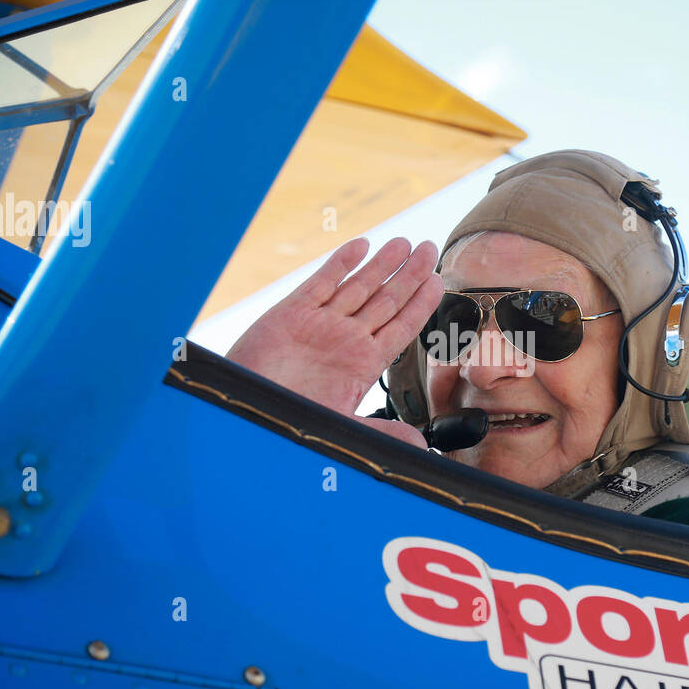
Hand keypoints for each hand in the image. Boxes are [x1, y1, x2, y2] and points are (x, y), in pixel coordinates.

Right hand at [227, 237, 442, 434]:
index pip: (402, 326)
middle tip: (430, 249)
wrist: (250, 415)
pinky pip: (322, 282)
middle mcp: (346, 338)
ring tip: (405, 243)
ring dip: (382, 263)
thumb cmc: (294, 423)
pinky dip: (341, 263)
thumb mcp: (345, 430)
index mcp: (363, 363)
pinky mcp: (293, 312)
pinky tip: (361, 246)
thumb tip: (418, 445)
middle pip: (386, 299)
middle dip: (409, 274)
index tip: (438, 282)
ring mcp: (321, 322)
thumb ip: (382, 432)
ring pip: (359, 285)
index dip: (421, 303)